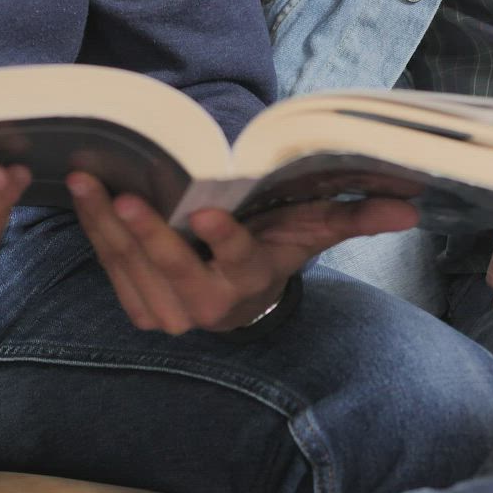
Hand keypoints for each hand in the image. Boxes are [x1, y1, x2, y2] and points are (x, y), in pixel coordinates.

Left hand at [67, 173, 418, 334]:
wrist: (235, 299)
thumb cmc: (272, 250)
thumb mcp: (309, 233)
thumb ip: (353, 217)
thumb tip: (410, 206)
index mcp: (250, 281)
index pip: (239, 262)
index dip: (223, 242)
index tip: (207, 214)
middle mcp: (208, 306)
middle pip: (174, 270)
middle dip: (147, 235)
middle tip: (125, 196)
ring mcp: (169, 312)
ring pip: (132, 267)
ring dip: (105, 225)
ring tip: (87, 180)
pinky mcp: (139, 309)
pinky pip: (110, 268)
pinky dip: (93, 232)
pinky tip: (83, 194)